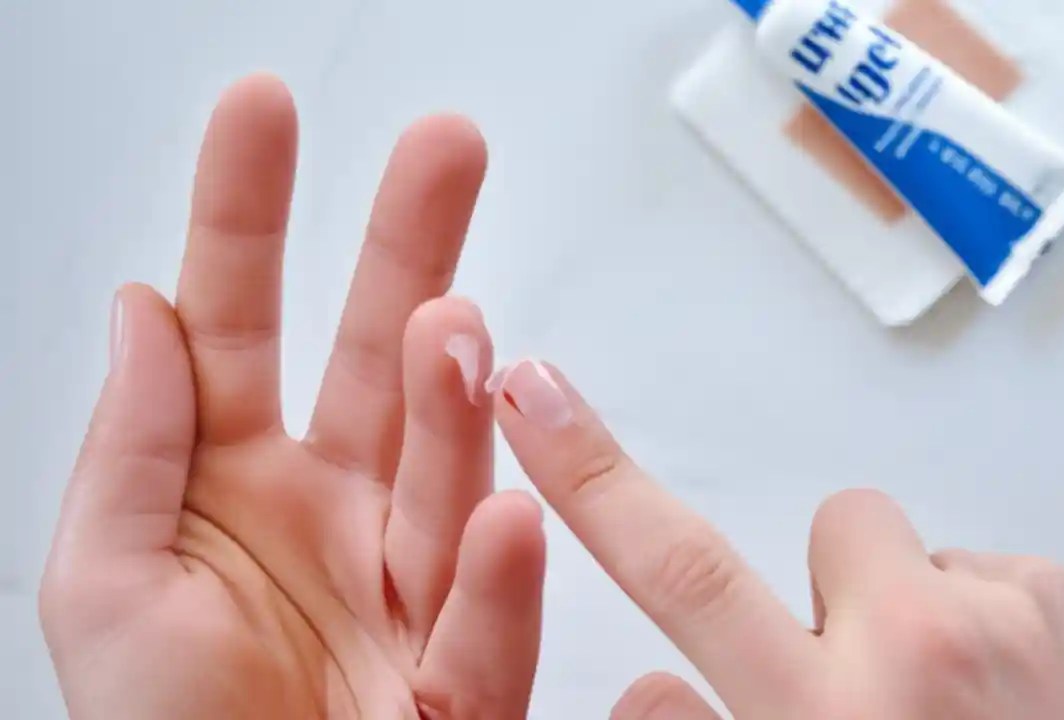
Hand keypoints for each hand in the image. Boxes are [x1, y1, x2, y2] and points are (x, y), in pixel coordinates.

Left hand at [39, 75, 544, 719]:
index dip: (245, 212)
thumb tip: (142, 311)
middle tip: (445, 149)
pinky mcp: (457, 666)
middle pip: (373, 352)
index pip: (237, 317)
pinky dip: (496, 574)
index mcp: (230, 475)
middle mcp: (329, 506)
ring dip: (450, 398)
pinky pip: (482, 617)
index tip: (265, 113)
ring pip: (440, 464)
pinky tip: (497, 520)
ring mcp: (402, 576)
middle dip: (407, 244)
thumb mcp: (104, 588)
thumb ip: (131, 449)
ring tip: (454, 335)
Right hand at [491, 360, 1063, 719]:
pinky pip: (994, 580)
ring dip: (922, 621)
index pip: (675, 570)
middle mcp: (919, 656)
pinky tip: (1014, 709)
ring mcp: (1008, 627)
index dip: (590, 474)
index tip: (537, 395)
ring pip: (921, 559)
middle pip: (836, 530)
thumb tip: (656, 685)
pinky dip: (993, 632)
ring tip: (957, 714)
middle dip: (841, 592)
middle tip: (877, 688)